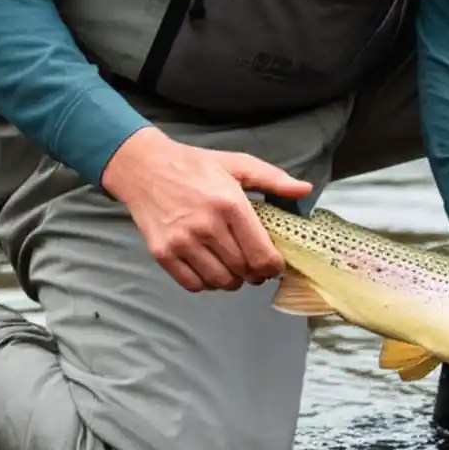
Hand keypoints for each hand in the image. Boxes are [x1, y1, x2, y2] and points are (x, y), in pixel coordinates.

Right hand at [102, 127, 312, 291]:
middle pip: (243, 271)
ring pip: (220, 281)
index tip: (274, 265)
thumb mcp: (237, 165)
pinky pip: (193, 284)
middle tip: (254, 266)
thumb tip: (305, 190)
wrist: (144, 167)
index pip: (261, 254)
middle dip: (254, 274)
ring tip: (233, 268)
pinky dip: (206, 283)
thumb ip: (273, 180)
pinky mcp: (162, 253)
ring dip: (232, 281)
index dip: (273, 267)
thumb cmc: (194, 166)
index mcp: (229, 204)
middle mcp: (206, 226)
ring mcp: (182, 241)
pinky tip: (210, 268)